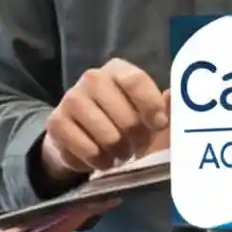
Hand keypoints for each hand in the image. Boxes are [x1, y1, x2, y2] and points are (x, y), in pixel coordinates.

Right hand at [38, 58, 169, 184]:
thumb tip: (175, 98)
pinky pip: (87, 150)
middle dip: (135, 137)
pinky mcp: (56, 122)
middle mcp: (91, 78)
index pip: (135, 81)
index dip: (150, 106)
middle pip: (124, 114)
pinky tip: (101, 158)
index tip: (159, 125)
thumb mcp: (146, 112)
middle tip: (135, 144)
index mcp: (117, 70)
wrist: (81, 135)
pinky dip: (98, 161)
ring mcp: (71, 99)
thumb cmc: (123, 121)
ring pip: (107, 136)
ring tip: (118, 152)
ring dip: (117, 152)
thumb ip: (164, 106)